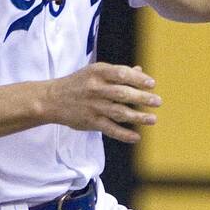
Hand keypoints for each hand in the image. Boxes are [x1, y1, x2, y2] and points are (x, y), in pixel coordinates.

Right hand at [42, 62, 160, 143]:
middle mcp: (95, 88)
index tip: (152, 84)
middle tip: (158, 102)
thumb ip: (116, 73)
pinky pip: (110, 129)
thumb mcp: (94, 72)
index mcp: (97, 72)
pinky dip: (123, 134)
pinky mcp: (90, 122)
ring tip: (152, 119)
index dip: (138, 79)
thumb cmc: (78, 83)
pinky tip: (136, 137)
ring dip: (137, 117)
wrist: (51, 99)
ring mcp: (93, 106)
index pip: (121, 74)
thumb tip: (140, 72)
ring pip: (118, 112)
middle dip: (142, 98)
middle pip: (122, 93)